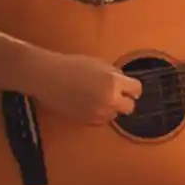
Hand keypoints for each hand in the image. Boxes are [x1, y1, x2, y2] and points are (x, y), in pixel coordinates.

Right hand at [27, 50, 141, 124]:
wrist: (48, 77)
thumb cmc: (72, 66)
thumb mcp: (100, 64)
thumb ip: (115, 75)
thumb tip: (124, 83)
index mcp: (113, 83)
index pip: (136, 89)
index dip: (132, 87)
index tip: (129, 87)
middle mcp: (109, 100)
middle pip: (129, 107)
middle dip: (124, 100)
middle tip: (116, 94)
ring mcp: (98, 113)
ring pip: (114, 115)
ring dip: (111, 108)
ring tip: (98, 97)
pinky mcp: (87, 121)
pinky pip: (100, 120)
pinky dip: (99, 113)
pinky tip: (89, 103)